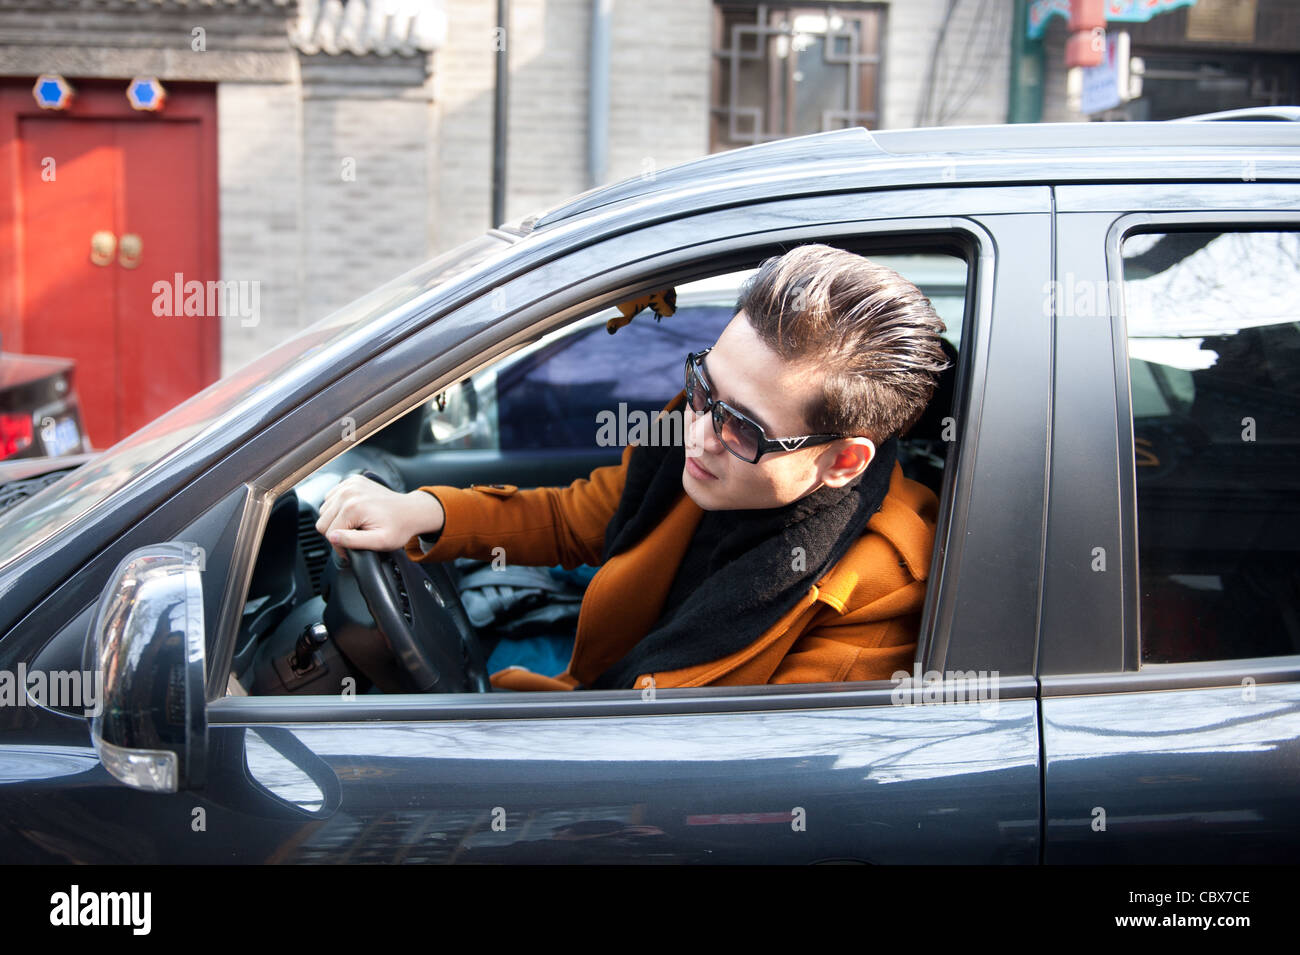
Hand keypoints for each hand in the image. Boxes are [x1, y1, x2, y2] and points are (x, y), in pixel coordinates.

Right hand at [315, 475, 444, 558]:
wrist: (410, 510)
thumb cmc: (398, 527)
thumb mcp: (380, 541)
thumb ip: (354, 541)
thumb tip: (332, 537)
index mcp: (352, 507)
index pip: (328, 533)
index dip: (339, 545)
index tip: (353, 548)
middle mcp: (348, 492)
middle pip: (323, 521)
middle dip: (337, 532)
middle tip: (355, 535)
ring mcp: (349, 484)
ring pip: (324, 510)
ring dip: (336, 519)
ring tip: (356, 523)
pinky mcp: (350, 481)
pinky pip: (331, 498)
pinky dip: (338, 507)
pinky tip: (354, 512)